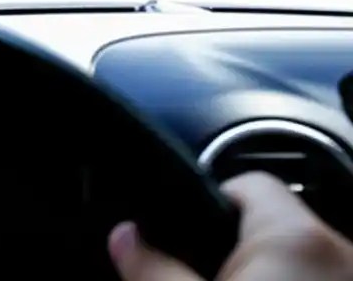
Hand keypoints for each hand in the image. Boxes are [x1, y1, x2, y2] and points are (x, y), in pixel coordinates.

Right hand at [109, 172, 352, 279]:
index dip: (208, 201)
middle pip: (273, 223)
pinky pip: (317, 278)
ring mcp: (350, 277)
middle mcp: (340, 251)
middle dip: (238, 246)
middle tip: (207, 276)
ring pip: (299, 260)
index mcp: (294, 237)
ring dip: (271, 272)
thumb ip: (154, 268)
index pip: (248, 181)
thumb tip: (121, 237)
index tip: (188, 232)